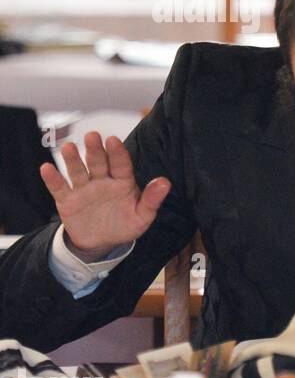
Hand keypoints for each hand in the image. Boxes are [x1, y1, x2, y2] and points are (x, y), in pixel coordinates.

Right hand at [38, 132, 170, 261]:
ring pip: (77, 171)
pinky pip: (59, 188)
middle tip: (92, 136)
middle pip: (98, 162)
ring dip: (72, 159)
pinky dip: (53, 179)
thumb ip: (152, 200)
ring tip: (68, 147)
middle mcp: (102, 181)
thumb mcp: (142, 216)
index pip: (121, 164)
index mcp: (122, 182)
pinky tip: (47, 168)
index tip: (113, 140)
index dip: (118, 153)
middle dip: (95, 149)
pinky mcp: (67, 200)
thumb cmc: (125, 225)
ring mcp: (84, 189)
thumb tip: (165, 182)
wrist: (101, 242)